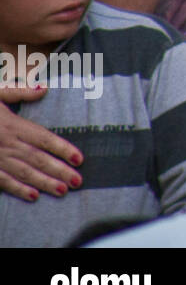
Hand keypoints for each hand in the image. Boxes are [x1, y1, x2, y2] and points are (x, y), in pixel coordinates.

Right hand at [0, 85, 83, 201]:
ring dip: (44, 182)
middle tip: (78, 181)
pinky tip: (33, 196)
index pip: (44, 138)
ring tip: (62, 191)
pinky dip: (18, 190)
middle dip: (59, 171)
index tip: (79, 158)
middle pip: (38, 158)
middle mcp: (7, 142)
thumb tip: (43, 88)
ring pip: (24, 172)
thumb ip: (20, 93)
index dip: (62, 148)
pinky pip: (3, 181)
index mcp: (13, 124)